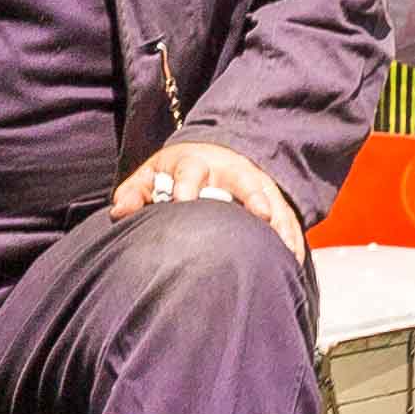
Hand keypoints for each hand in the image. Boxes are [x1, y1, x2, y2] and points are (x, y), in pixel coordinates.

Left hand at [111, 137, 300, 254]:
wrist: (211, 155)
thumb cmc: (176, 173)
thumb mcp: (152, 175)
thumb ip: (136, 192)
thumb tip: (120, 212)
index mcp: (196, 163)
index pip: (191, 171)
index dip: (188, 186)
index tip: (184, 202)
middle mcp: (230, 170)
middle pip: (246, 180)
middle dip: (254, 196)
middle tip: (262, 215)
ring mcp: (255, 184)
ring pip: (272, 199)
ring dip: (280, 221)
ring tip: (286, 246)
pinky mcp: (272, 200)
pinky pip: (287, 217)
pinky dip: (291, 237)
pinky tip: (294, 258)